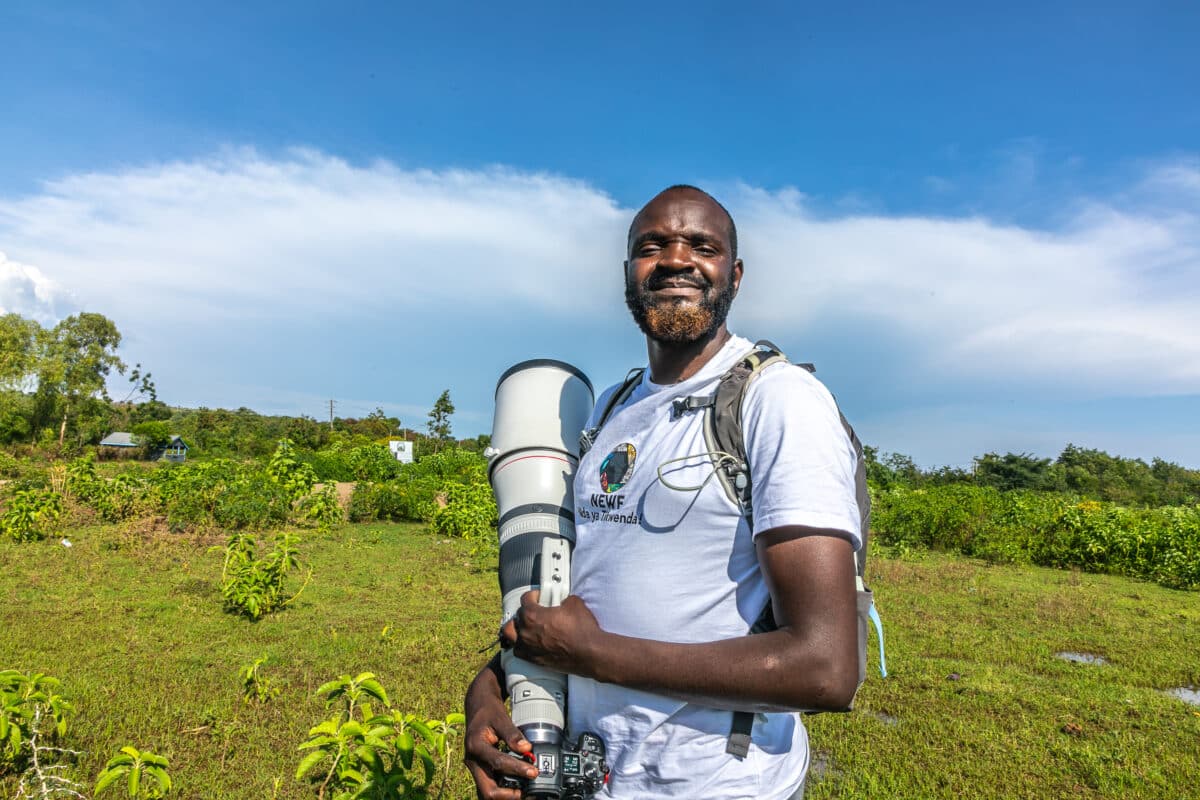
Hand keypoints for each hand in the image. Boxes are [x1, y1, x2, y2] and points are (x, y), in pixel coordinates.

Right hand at [464, 657, 538, 799]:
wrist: (477, 705)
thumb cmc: (488, 710)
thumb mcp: (500, 717)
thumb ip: (512, 734)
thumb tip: (526, 749)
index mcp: (475, 746)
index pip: (498, 763)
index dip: (517, 769)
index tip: (534, 772)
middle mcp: (472, 761)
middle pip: (487, 789)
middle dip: (508, 794)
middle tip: (528, 792)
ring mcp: (475, 768)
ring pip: (487, 792)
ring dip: (505, 795)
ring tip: (525, 792)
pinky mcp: (480, 769)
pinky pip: (489, 785)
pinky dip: (503, 790)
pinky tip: (518, 788)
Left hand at [501, 590, 605, 676]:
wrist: (589, 653)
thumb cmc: (582, 630)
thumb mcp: (574, 603)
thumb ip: (562, 599)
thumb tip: (562, 601)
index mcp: (532, 615)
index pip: (525, 599)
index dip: (534, 595)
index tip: (539, 596)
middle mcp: (526, 631)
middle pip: (516, 617)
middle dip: (524, 611)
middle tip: (535, 610)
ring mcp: (528, 647)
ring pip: (511, 635)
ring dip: (516, 629)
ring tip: (525, 626)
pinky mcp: (533, 660)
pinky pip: (519, 651)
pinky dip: (521, 645)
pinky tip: (530, 642)